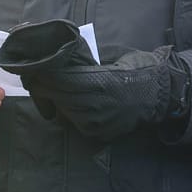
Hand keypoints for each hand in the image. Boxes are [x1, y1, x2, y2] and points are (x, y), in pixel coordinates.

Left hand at [21, 47, 191, 141]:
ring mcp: (97, 122)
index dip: (43, 74)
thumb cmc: (135, 70)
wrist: (159, 95)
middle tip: (35, 77)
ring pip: (63, 109)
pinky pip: (74, 121)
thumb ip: (81, 62)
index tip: (33, 67)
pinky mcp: (98, 133)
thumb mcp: (109, 59)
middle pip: (57, 95)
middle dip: (44, 86)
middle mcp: (96, 105)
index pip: (59, 80)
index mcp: (99, 82)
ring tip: (51, 88)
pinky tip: (69, 102)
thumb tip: (54, 58)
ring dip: (55, 99)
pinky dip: (68, 111)